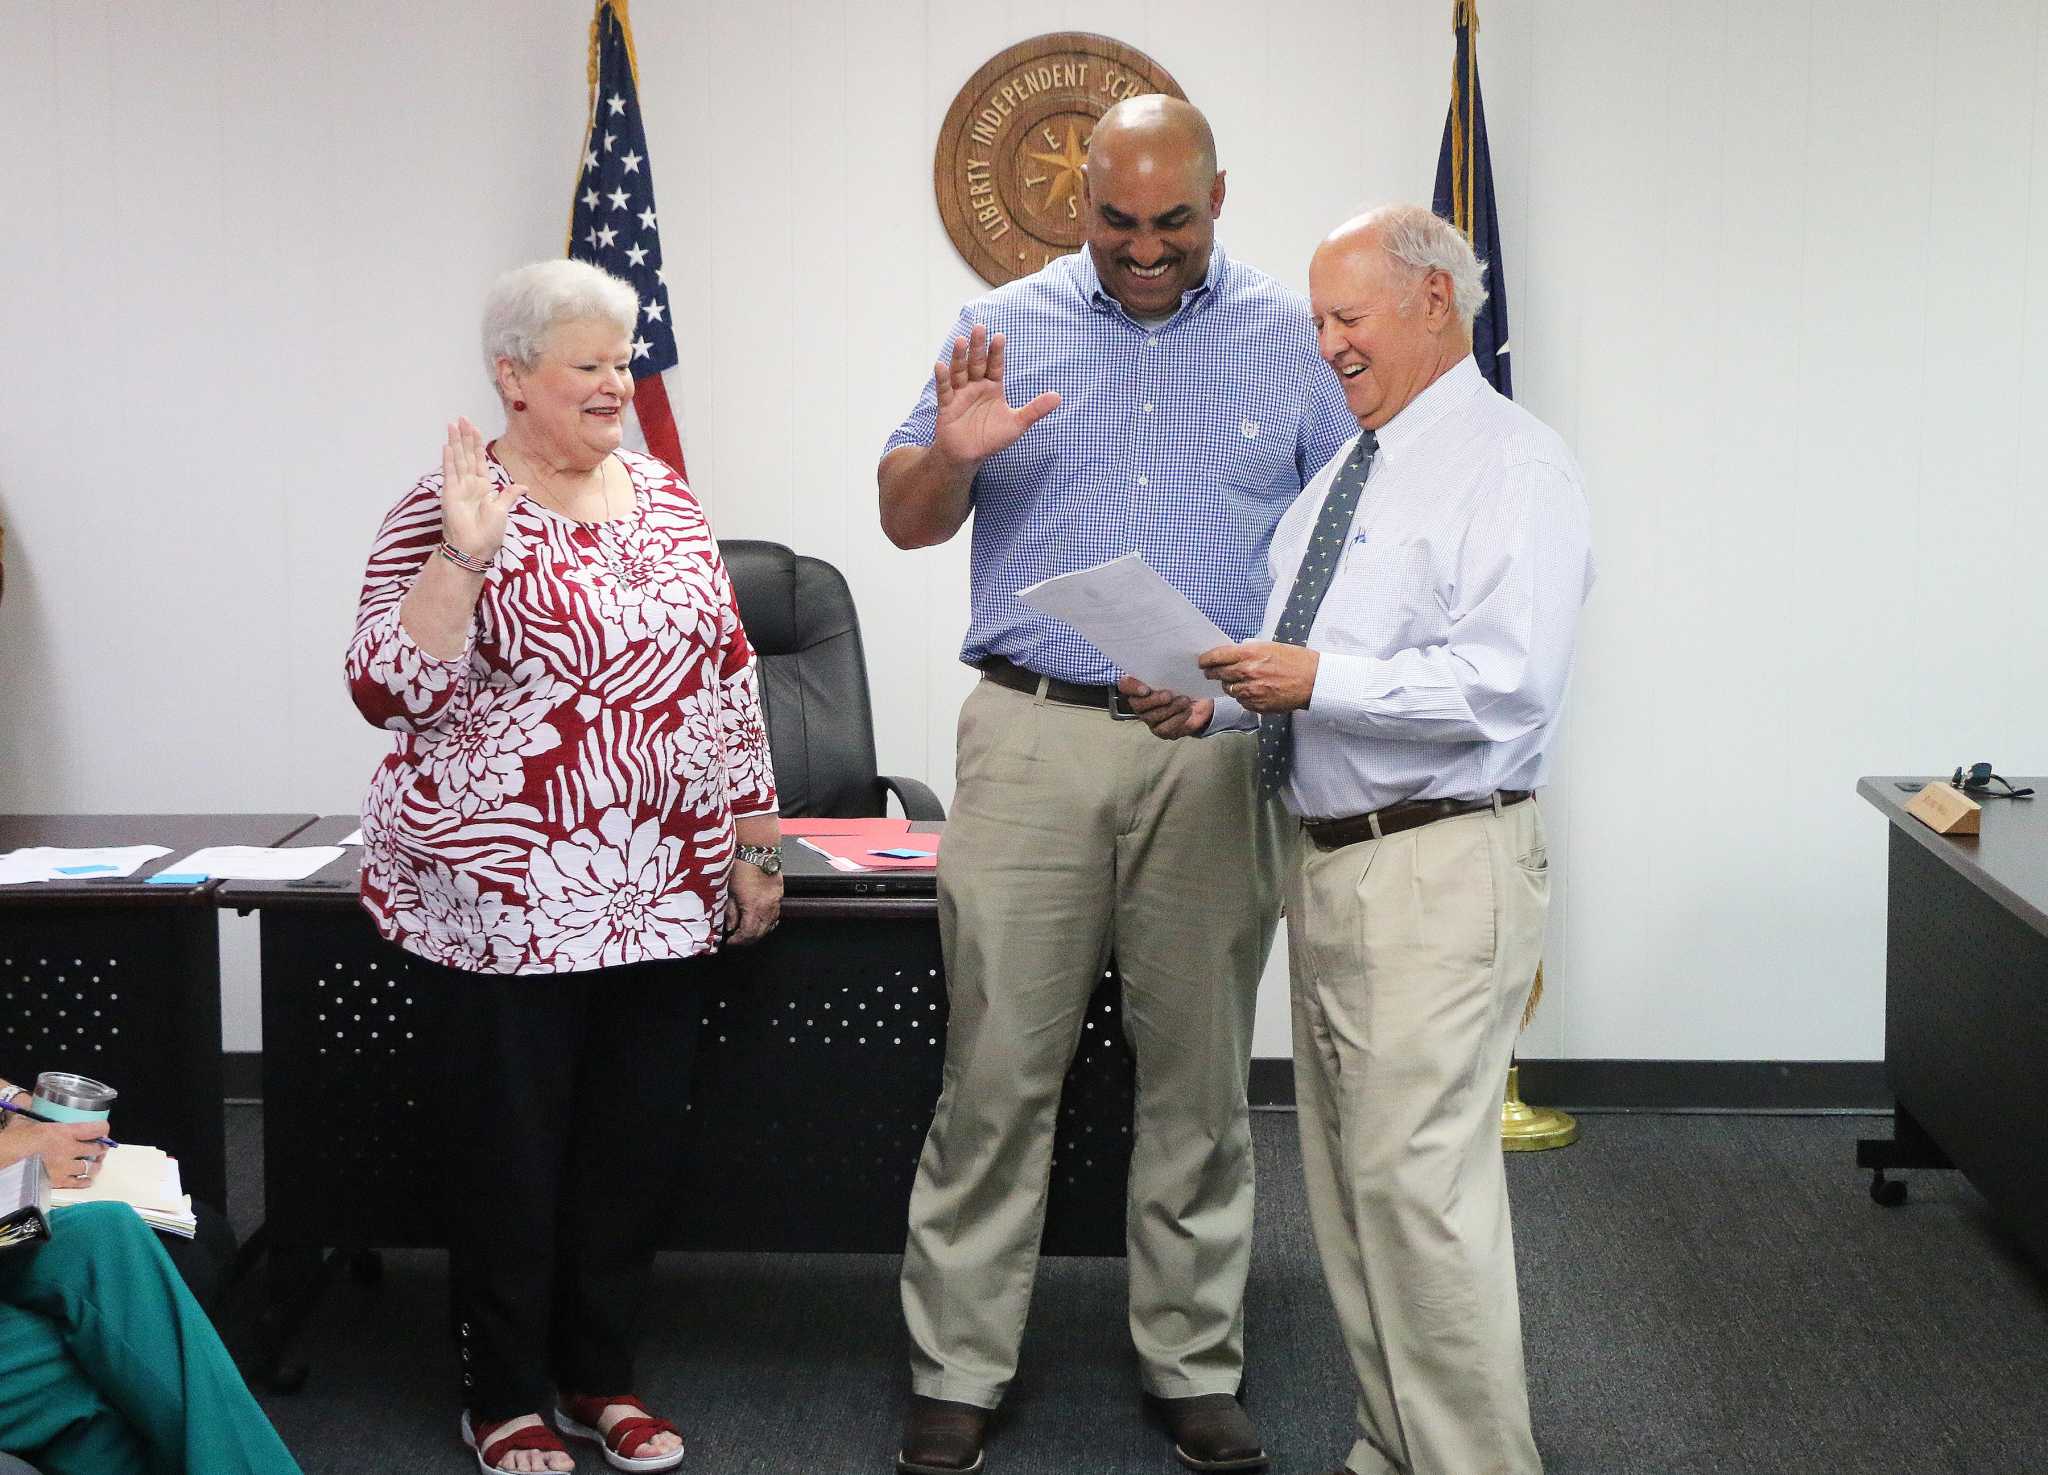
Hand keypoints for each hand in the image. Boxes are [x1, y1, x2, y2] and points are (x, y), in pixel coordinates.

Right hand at [8, 1119, 107, 1188]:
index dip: (103, 1129)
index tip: (103, 1130)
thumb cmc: (12, 1141)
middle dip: (100, 1148)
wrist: (1, 1160)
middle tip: (100, 1148)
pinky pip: (78, 1183)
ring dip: (94, 1165)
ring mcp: (64, 1167)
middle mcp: (68, 1149)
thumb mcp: (27, 1123)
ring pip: (90, 1167)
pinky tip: (86, 1179)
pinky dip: (84, 1181)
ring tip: (94, 1163)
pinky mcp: (57, 1182)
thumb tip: (34, 1109)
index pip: (96, 1129)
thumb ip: (37, 1119)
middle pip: (96, 1149)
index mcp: (63, 1132)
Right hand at [438, 416, 526, 562]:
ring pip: (458, 459)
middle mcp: (470, 484)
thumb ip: (509, 495)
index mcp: (483, 487)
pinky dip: (448, 459)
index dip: (477, 443)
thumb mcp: (503, 511)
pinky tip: (447, 446)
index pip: (479, 459)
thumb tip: (523, 486)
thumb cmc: (488, 533)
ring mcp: (459, 487)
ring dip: (455, 442)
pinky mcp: (450, 494)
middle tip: (462, 418)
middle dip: (465, 436)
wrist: (474, 549)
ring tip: (452, 425)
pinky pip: (450, 473)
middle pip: (467, 454)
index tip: (474, 427)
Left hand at [724, 859, 782, 945]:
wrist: (757, 847)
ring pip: (770, 925)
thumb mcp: (729, 890)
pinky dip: (767, 921)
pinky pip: (775, 914)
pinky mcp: (779, 893)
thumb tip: (730, 926)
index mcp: (753, 906)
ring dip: (758, 931)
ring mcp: (776, 900)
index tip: (730, 941)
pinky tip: (759, 920)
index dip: (738, 941)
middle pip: (760, 932)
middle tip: (737, 940)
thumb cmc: (741, 865)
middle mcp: (767, 906)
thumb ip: (730, 911)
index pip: (748, 933)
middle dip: (747, 939)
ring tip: (747, 931)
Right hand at [931, 325, 1060, 467]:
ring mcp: (960, 394)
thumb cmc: (992, 438)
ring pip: (960, 371)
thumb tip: (1058, 397)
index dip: (997, 352)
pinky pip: (945, 389)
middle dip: (978, 346)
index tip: (1000, 336)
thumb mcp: (1017, 424)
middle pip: (977, 362)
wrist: (969, 456)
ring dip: (960, 357)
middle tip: (979, 327)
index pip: (995, 365)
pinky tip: (940, 366)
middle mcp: (976, 386)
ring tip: (961, 341)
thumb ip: (1035, 410)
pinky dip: (942, 378)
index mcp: (993, 387)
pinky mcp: (947, 405)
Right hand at [1116, 676, 1212, 739]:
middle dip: (1154, 700)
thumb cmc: (1183, 685)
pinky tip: (1187, 710)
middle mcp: (1140, 703)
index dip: (1132, 687)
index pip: (1125, 685)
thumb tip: (1170, 656)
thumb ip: (1169, 667)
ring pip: (1152, 717)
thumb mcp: (1178, 672)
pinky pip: (1165, 728)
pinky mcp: (1161, 730)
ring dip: (1170, 708)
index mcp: (1139, 685)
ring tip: (1184, 701)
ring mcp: (1149, 718)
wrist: (1198, 703)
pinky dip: (1178, 719)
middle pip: (1138, 705)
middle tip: (1169, 695)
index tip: (1145, 689)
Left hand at [1198, 642, 1319, 713]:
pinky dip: (1243, 697)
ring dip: (1230, 685)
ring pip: (1229, 689)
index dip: (1206, 659)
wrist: (1313, 681)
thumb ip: (1249, 650)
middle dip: (1213, 673)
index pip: (1218, 656)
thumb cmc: (1295, 661)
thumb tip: (1232, 653)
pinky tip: (1252, 691)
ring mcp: (1252, 690)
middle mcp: (1248, 671)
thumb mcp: (1270, 646)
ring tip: (1238, 681)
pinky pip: (1242, 701)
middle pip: (1219, 674)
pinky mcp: (1258, 705)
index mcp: (1250, 653)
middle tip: (1210, 672)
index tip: (1202, 662)